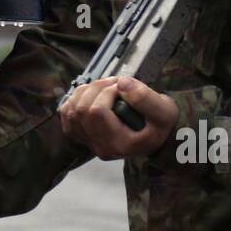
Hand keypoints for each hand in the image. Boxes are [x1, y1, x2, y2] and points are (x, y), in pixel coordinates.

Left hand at [58, 76, 177, 160]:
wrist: (155, 135)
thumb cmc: (160, 125)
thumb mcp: (164, 111)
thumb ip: (145, 98)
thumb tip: (121, 83)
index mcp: (118, 144)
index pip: (97, 112)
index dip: (107, 92)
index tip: (122, 87)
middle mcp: (100, 147)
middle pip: (81, 110)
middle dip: (97, 88)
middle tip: (115, 84)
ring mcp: (88, 142)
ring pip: (71, 109)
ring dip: (86, 91)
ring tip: (105, 88)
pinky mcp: (81, 134)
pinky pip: (66, 114)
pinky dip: (75, 99)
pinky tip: (93, 96)